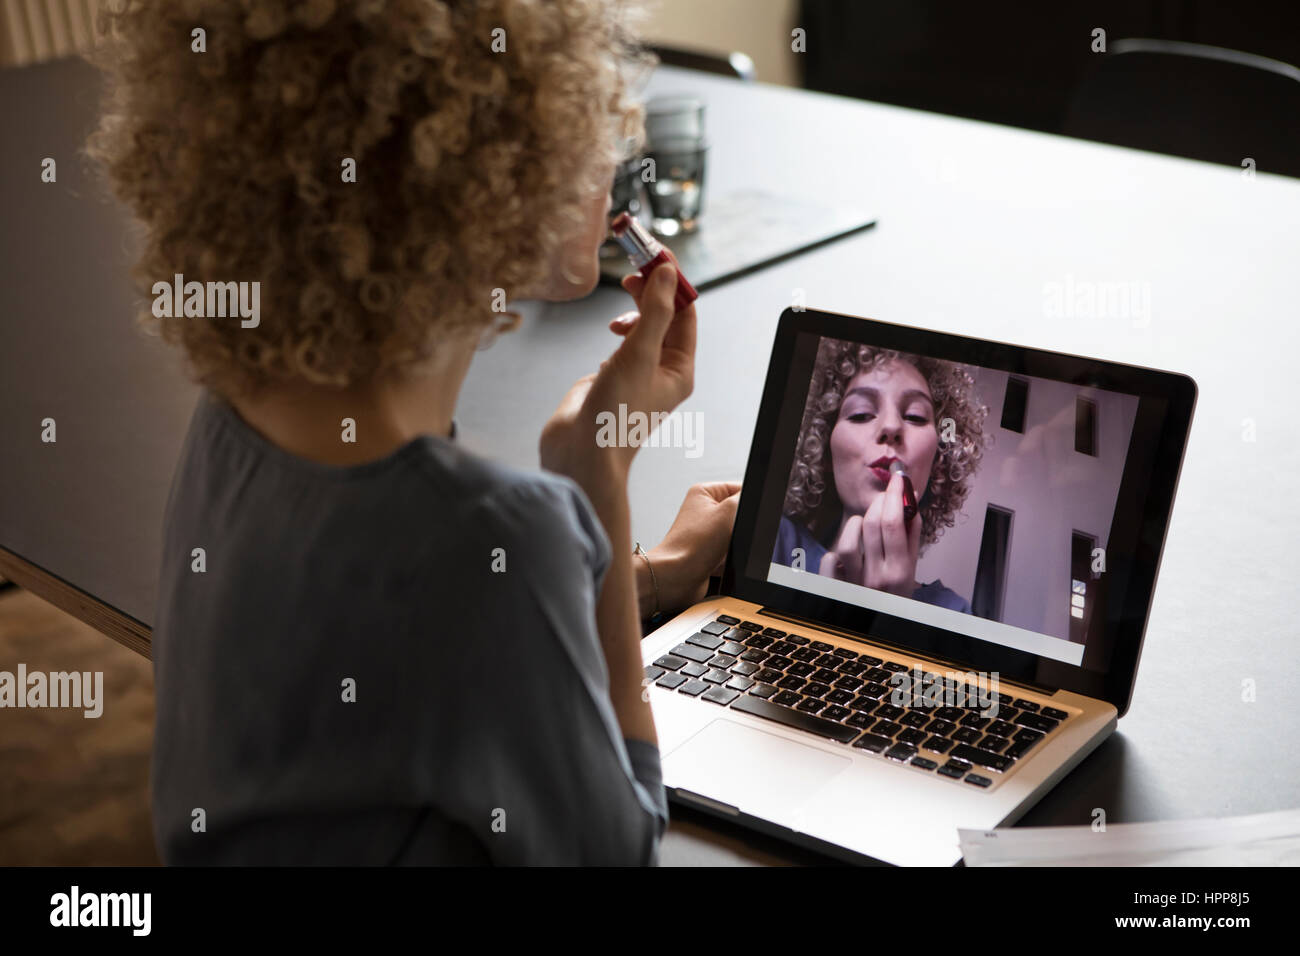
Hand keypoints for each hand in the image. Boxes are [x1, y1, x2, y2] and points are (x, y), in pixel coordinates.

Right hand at [539, 256, 696, 508]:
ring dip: (632, 313)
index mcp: (679, 369)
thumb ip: (653, 311)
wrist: (580, 453)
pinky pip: (621, 344)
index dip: (671, 283)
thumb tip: (666, 272)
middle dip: (650, 292)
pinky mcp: (611, 376)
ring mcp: (636, 373)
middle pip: (663, 317)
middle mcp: (661, 371)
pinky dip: (617, 332)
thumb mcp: (639, 354)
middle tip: (633, 270)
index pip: (684, 314)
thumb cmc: (615, 415)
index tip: (656, 255)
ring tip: (618, 320)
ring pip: (642, 328)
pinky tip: (609, 340)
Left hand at [638, 482, 740, 617]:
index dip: (748, 502)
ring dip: (734, 546)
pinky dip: (729, 559)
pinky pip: (729, 553)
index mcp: (704, 493)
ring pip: (736, 537)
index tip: (749, 513)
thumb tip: (754, 494)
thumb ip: (745, 498)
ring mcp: (705, 533)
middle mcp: (702, 511)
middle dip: (741, 528)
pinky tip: (718, 562)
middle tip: (732, 534)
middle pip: (738, 515)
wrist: (678, 577)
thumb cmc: (692, 545)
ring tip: (721, 550)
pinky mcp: (708, 552)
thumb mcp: (728, 512)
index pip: (738, 489)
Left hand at [818, 472, 920, 597]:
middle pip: (871, 526)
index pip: (894, 524)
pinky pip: (830, 560)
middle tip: (885, 495)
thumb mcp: (912, 569)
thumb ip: (911, 537)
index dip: (894, 495)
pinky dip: (836, 551)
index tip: (898, 478)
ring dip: (855, 524)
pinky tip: (848, 550)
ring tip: (864, 523)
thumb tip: (910, 500)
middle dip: (878, 502)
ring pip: (847, 542)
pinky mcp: (836, 587)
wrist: (882, 626)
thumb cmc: (898, 595)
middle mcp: (876, 577)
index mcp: (900, 572)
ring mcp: (854, 583)